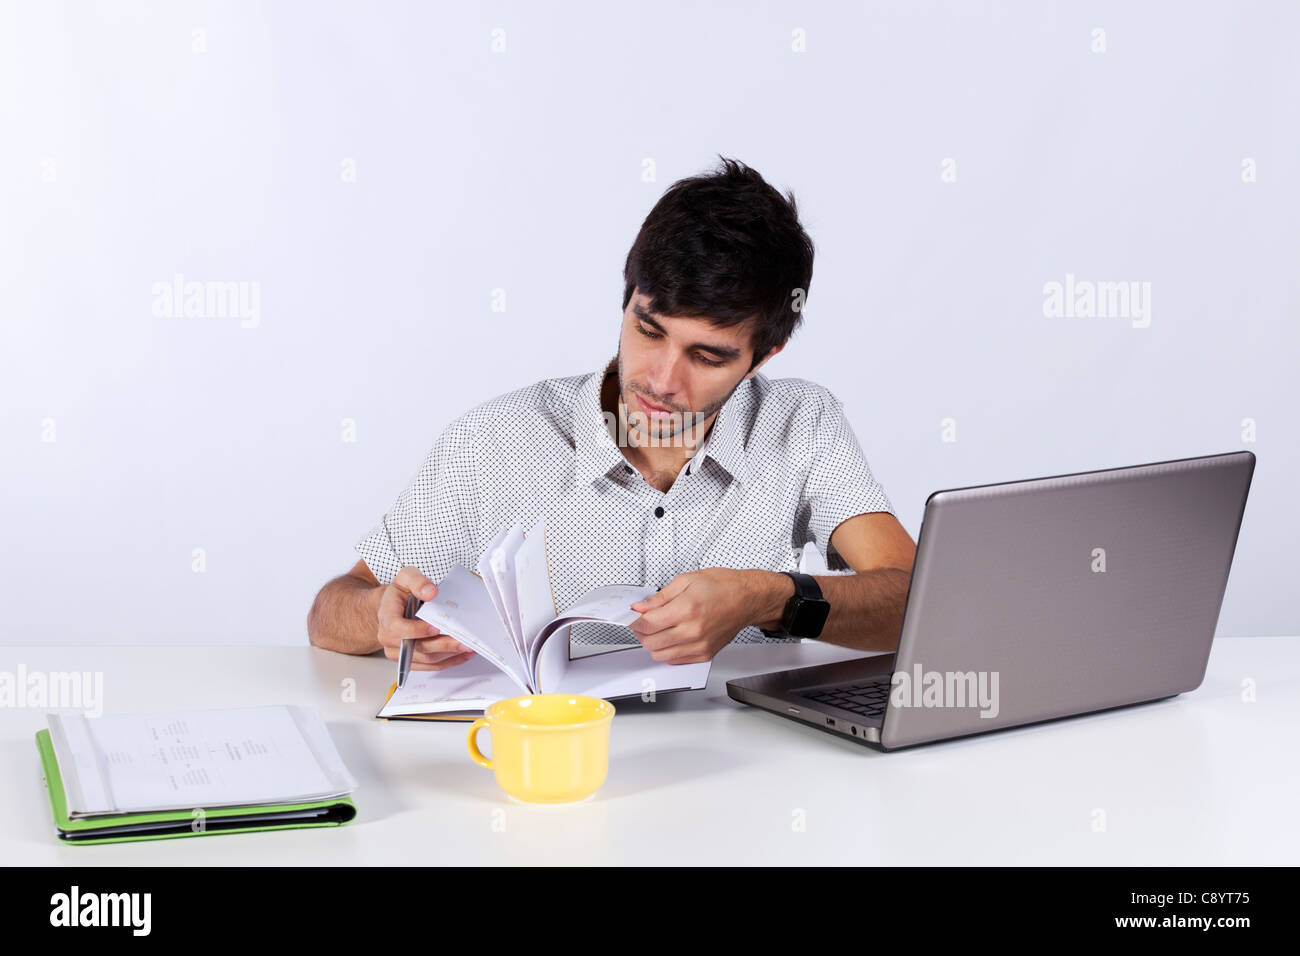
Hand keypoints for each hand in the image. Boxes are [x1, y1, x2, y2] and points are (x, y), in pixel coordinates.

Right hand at [377, 566, 476, 670]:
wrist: (394, 607)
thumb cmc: (401, 593)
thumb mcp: (406, 578)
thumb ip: (417, 581)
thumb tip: (430, 591)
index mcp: (387, 616)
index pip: (396, 628)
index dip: (416, 630)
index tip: (435, 627)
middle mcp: (389, 638)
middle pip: (416, 647)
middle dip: (442, 645)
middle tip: (462, 641)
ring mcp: (399, 652)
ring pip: (426, 659)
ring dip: (449, 655)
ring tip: (468, 647)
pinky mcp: (411, 660)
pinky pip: (430, 665)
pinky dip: (448, 661)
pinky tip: (463, 654)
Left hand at [627, 568, 756, 663]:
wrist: (748, 598)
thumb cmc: (723, 586)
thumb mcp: (687, 580)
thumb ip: (660, 596)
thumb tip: (641, 607)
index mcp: (687, 609)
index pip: (647, 624)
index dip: (634, 620)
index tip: (632, 615)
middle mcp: (693, 631)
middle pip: (650, 642)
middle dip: (640, 631)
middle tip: (642, 620)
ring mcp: (699, 645)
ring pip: (660, 654)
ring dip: (652, 642)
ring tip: (657, 628)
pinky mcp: (705, 654)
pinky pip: (675, 660)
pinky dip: (667, 651)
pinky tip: (670, 637)